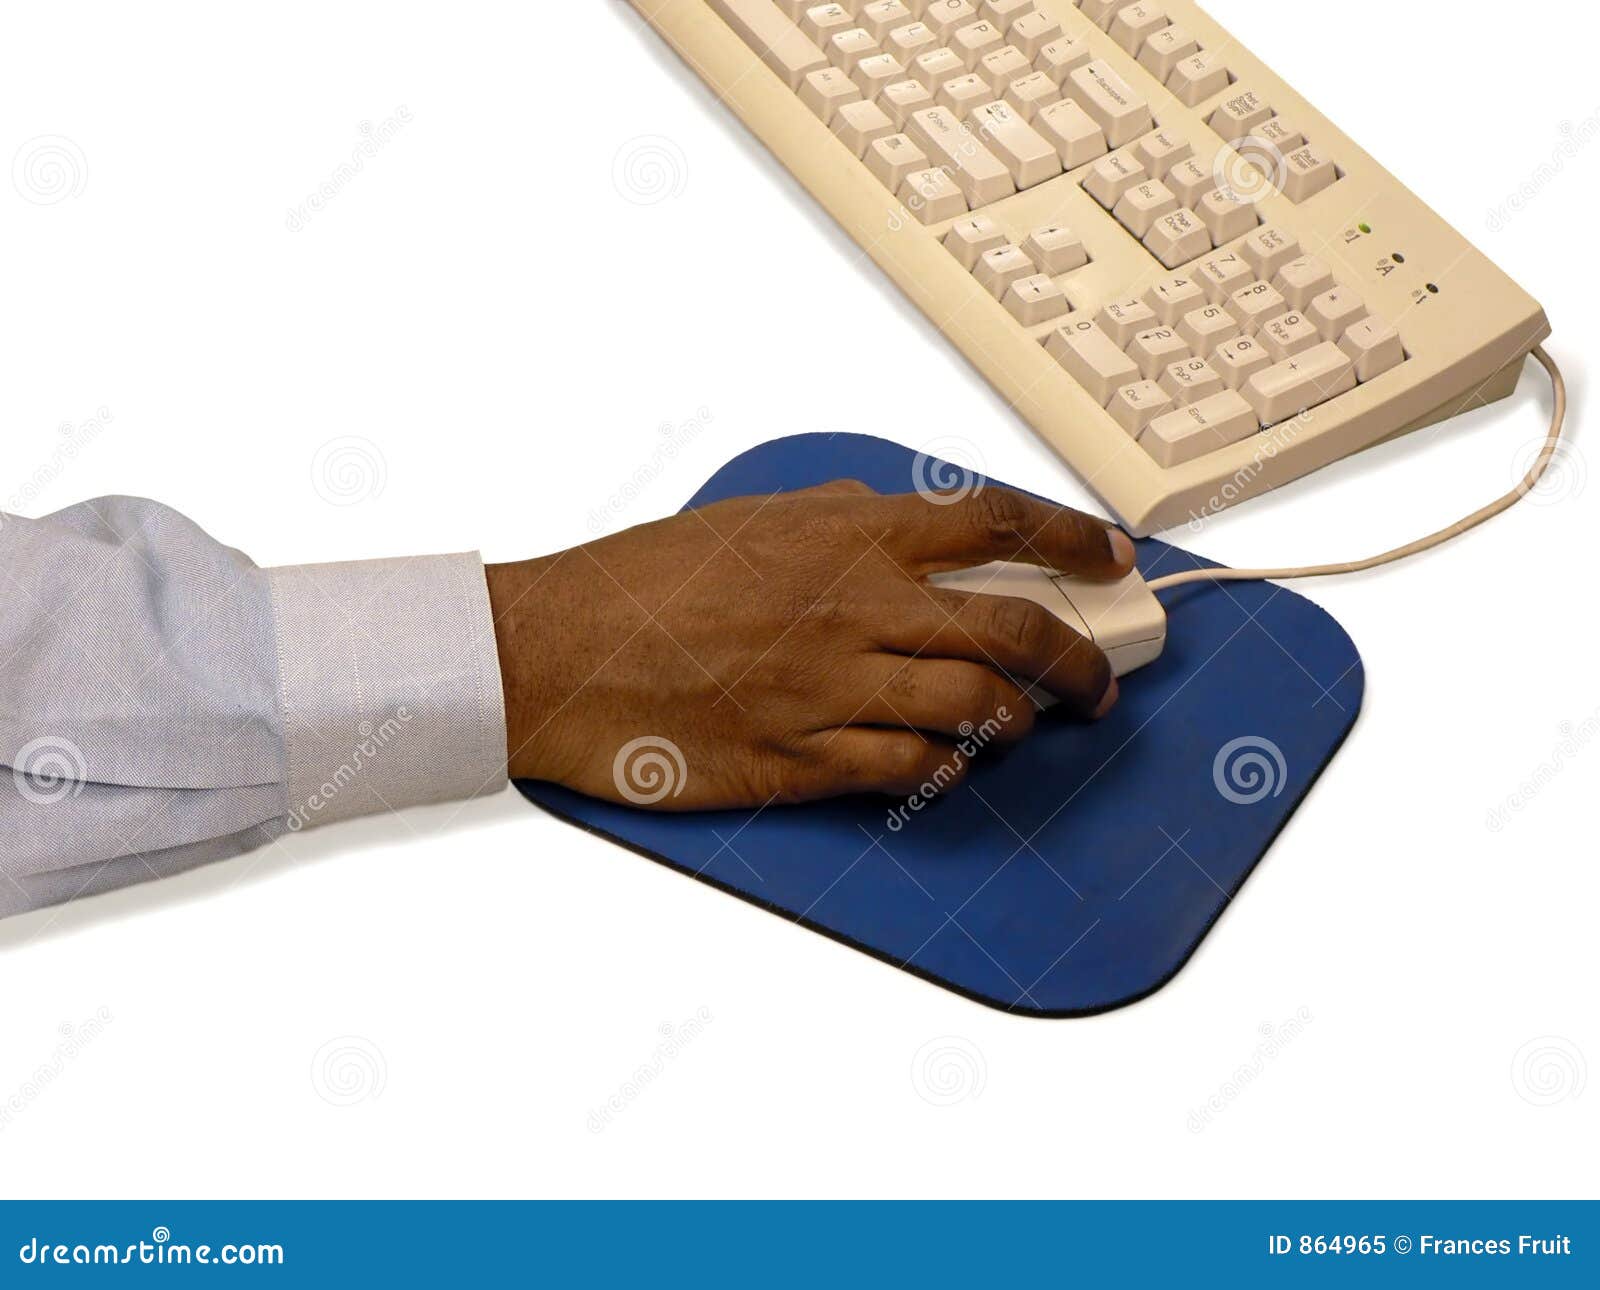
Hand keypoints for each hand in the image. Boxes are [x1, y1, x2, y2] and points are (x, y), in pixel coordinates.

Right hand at [484, 481, 1134, 808]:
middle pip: (1015, 629)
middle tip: (1097, 681)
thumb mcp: (751, 516)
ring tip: (1021, 723)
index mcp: (848, 539)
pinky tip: (951, 762)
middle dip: (1079, 661)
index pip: (995, 522)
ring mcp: (832, 690)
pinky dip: (947, 768)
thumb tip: (903, 516)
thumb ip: (840, 515)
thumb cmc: (645, 580)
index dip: (1074, 536)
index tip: (1116, 558)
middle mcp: (856, 610)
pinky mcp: (799, 760)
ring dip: (1016, 719)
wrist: (559, 651)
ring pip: (974, 706)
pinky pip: (907, 770)